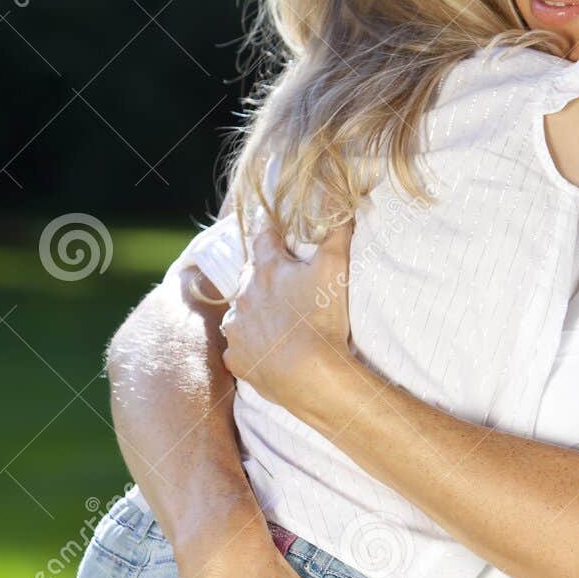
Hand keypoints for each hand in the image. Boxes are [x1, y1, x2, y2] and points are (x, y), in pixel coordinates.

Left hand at [220, 218, 352, 409]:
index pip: (263, 237)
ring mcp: (237, 328)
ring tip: (279, 324)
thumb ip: (337, 233)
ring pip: (241, 313)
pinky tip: (270, 352)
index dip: (270, 231)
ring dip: (255, 313)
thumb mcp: (335, 268)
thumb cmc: (322, 318)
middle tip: (285, 285)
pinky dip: (252, 347)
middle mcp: (244, 295)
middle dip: (264, 277)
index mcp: (266, 269)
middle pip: (250, 277)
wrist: (310, 374)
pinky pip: (240, 349)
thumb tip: (342, 202)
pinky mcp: (237, 359)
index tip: (274, 229)